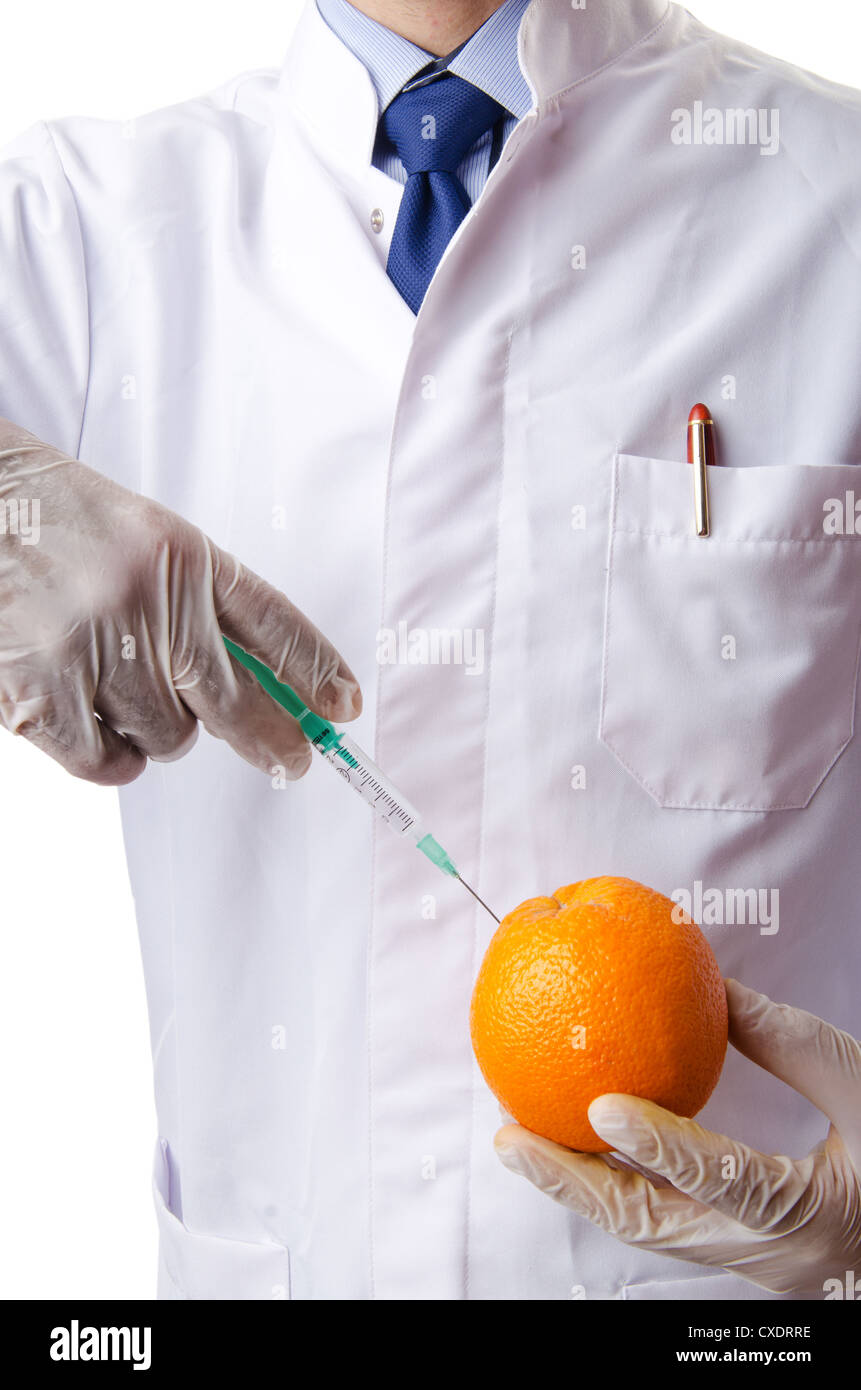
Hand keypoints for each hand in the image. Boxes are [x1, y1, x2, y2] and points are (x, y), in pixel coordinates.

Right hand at [0, 420, 360, 783]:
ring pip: (168, 739)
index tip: (344, 707)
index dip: (315, 670)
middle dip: (269, 739)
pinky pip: (106, 763)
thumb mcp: (140, 539)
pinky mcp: (38, 695)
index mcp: (177, 553)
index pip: (269, 622)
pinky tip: (87, 720)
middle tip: (287, 760)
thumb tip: (248, 691)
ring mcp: (92, 648)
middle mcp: (144, 598)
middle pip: (233, 703)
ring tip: (115, 687)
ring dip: (156, 732)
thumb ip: (194, 604)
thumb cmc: (51, 525)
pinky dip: (106, 758)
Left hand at [495, 978, 860, 1295]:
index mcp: (814, 1217)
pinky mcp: (741, 1255)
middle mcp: (770, 1255)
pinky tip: (582, 1144)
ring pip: (649, 1231)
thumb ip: (793, 1044)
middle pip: (655, 1227)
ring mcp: (750, 1264)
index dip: (662, 1144)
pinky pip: (664, 1221)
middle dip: (575, 1185)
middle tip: (510, 1139)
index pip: (729, 1179)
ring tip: (523, 1138)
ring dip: (584, 1185)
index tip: (601, 1104)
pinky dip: (616, 1184)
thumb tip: (712, 986)